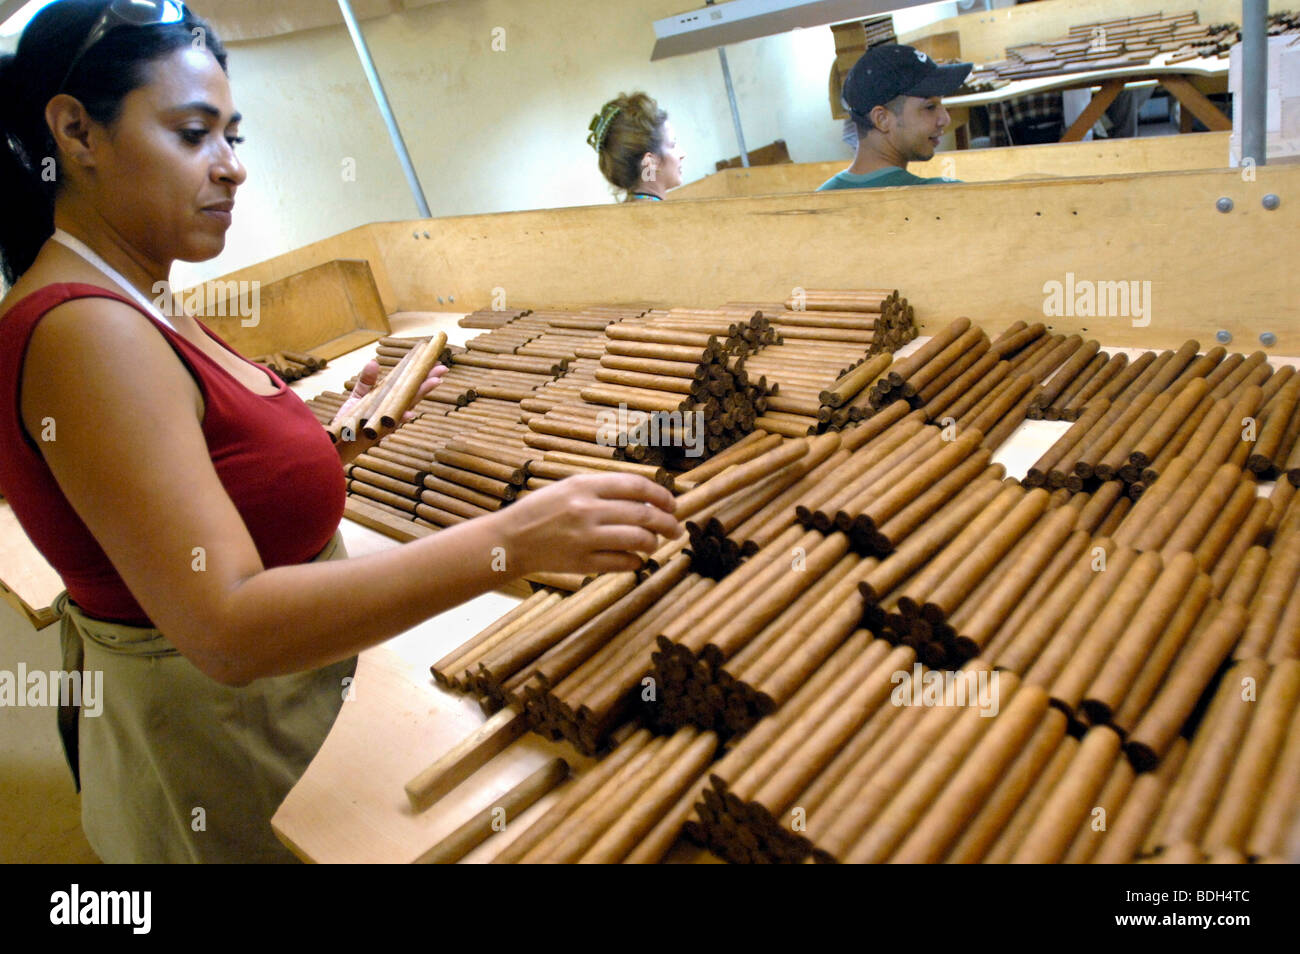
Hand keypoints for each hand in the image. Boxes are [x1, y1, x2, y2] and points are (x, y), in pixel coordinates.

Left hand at [333, 359, 445, 462]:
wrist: (339, 438)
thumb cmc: (350, 419)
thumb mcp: (358, 396)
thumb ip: (366, 381)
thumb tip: (373, 362)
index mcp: (389, 398)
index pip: (408, 384)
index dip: (421, 373)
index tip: (434, 362)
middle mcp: (393, 409)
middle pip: (414, 393)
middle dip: (429, 381)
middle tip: (443, 368)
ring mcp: (389, 420)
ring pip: (408, 405)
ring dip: (422, 394)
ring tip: (436, 382)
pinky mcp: (380, 431)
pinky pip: (392, 424)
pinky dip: (401, 418)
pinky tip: (410, 412)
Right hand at [495, 473, 682, 575]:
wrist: (511, 540)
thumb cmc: (543, 511)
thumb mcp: (570, 487)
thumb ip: (605, 489)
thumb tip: (648, 497)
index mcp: (585, 485)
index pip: (637, 486)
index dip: (662, 495)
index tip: (672, 504)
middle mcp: (587, 509)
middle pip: (644, 514)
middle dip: (668, 523)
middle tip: (675, 529)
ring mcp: (585, 537)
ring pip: (638, 539)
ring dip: (653, 543)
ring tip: (654, 544)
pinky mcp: (582, 563)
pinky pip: (623, 563)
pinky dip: (636, 561)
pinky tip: (636, 558)